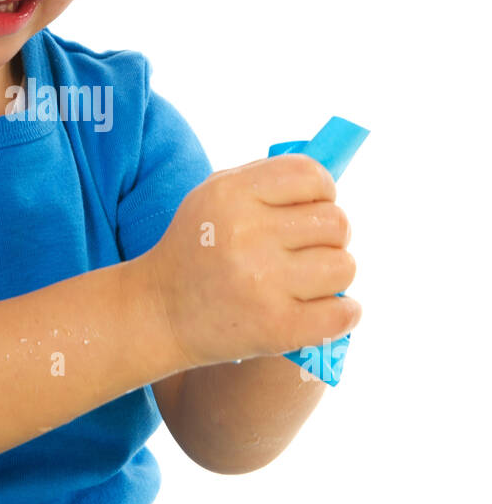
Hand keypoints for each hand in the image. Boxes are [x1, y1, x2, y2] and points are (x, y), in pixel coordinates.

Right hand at [141, 153, 361, 370]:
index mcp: (232, 195)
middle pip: (336, 223)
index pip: (311, 176)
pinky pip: (343, 313)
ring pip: (344, 266)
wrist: (160, 312)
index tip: (314, 208)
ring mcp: (263, 283)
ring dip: (334, 274)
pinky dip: (344, 313)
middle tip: (308, 250)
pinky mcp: (276, 327)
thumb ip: (266, 182)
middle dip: (330, 236)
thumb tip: (327, 183)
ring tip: (308, 281)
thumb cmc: (197, 248)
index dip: (323, 191)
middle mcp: (247, 235)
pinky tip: (325, 308)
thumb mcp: (214, 197)